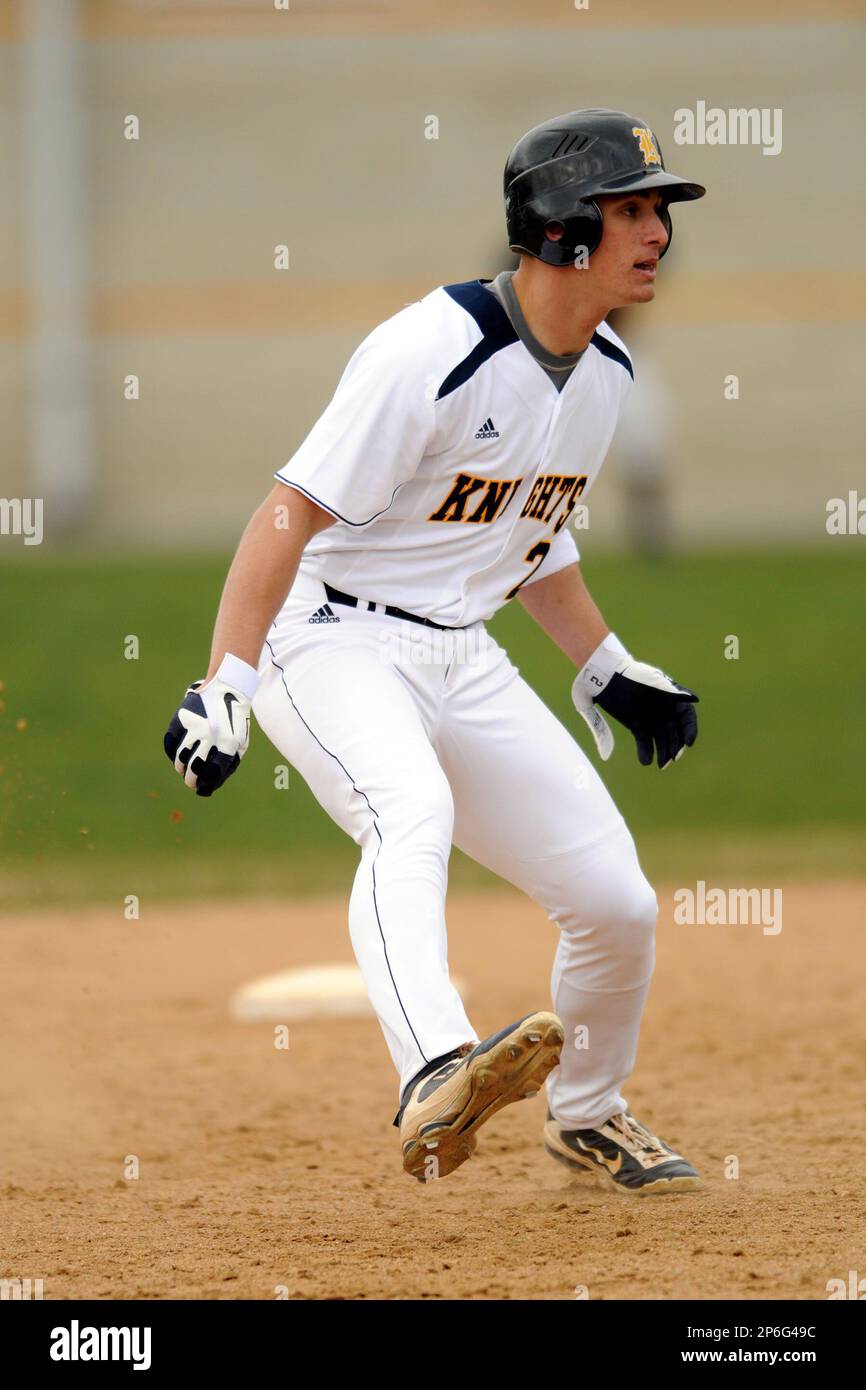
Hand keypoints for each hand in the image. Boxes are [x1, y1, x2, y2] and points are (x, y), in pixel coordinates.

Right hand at [163, 674, 250, 796]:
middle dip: (191, 780)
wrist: (227, 688)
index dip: (205, 785)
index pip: (212, 774)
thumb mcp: (240, 742)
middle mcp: (210, 736)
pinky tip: (177, 756)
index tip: (202, 789)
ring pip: (180, 758)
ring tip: (185, 770)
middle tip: (191, 783)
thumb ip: (227, 764)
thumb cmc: (235, 720)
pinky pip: (170, 743)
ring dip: (181, 768)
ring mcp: (194, 727)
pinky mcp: (181, 719)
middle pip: (194, 768)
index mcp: (228, 744)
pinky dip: (172, 754)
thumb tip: (211, 785)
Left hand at [594, 661, 697, 768]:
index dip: (690, 730)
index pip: (687, 716)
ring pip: (662, 739)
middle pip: (675, 732)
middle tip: (672, 759)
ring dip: (663, 753)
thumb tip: (695, 698)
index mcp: (671, 698)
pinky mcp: (636, 725)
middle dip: (676, 746)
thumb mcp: (653, 681)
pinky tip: (645, 761)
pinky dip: (646, 752)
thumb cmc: (631, 676)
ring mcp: (650, 718)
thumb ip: (673, 691)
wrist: (605, 677)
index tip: (688, 743)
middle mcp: (663, 710)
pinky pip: (645, 742)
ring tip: (661, 765)